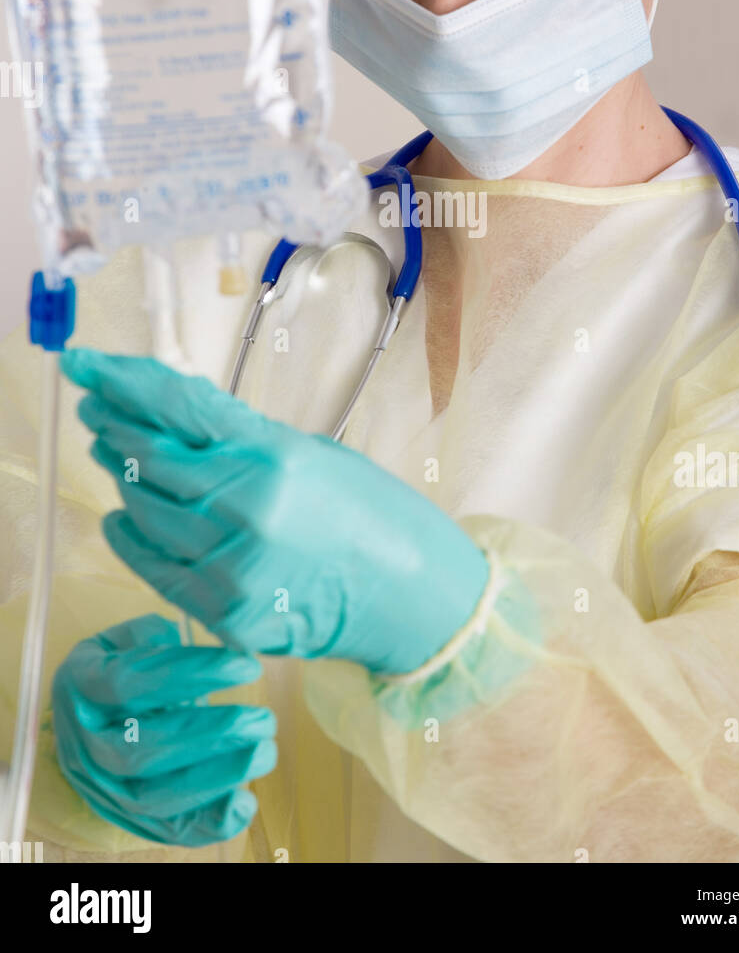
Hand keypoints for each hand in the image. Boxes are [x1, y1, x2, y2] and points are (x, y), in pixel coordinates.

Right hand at [51, 615, 276, 846]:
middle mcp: (83, 742)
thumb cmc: (123, 665)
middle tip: (263, 720)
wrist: (90, 713)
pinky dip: (207, 823)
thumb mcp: (129, 638)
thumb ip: (160, 638)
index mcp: (83, 684)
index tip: (245, 665)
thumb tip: (205, 641)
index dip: (190, 674)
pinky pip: (163, 831)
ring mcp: (100, 785)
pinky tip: (246, 802)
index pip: (130, 683)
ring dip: (215, 778)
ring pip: (151, 797)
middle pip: (141, 750)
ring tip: (265, 752)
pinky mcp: (123, 815)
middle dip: (210, 736)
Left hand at [60, 348, 489, 674]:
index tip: (87, 364)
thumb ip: (244, 440)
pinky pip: (155, 566)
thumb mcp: (313, 455)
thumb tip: (178, 417)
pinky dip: (131, 535)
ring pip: (144, 510)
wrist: (414, 598)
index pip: (177, 406)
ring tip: (114, 451)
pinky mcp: (224, 611)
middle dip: (115, 424)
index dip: (123, 381)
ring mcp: (230, 565)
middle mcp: (245, 508)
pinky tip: (122, 514)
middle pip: (150, 456)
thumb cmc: (378, 517)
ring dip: (123, 475)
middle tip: (96, 404)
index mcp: (274, 457)